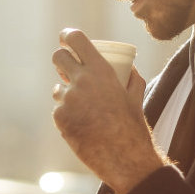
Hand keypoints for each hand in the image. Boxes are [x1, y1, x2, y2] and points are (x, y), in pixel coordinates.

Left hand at [51, 28, 166, 193]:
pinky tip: (81, 124)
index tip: (66, 38)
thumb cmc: (133, 126)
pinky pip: (59, 109)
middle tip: (67, 67)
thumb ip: (131, 77)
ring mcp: (68, 100)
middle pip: (58, 57)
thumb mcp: (137, 96)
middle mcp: (81, 81)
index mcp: (100, 70)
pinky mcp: (60, 118)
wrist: (124, 158)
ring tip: (82, 105)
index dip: (67, 35)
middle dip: (61, 59)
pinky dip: (67, 113)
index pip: (76, 39)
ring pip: (57, 87)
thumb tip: (127, 66)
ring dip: (65, 91)